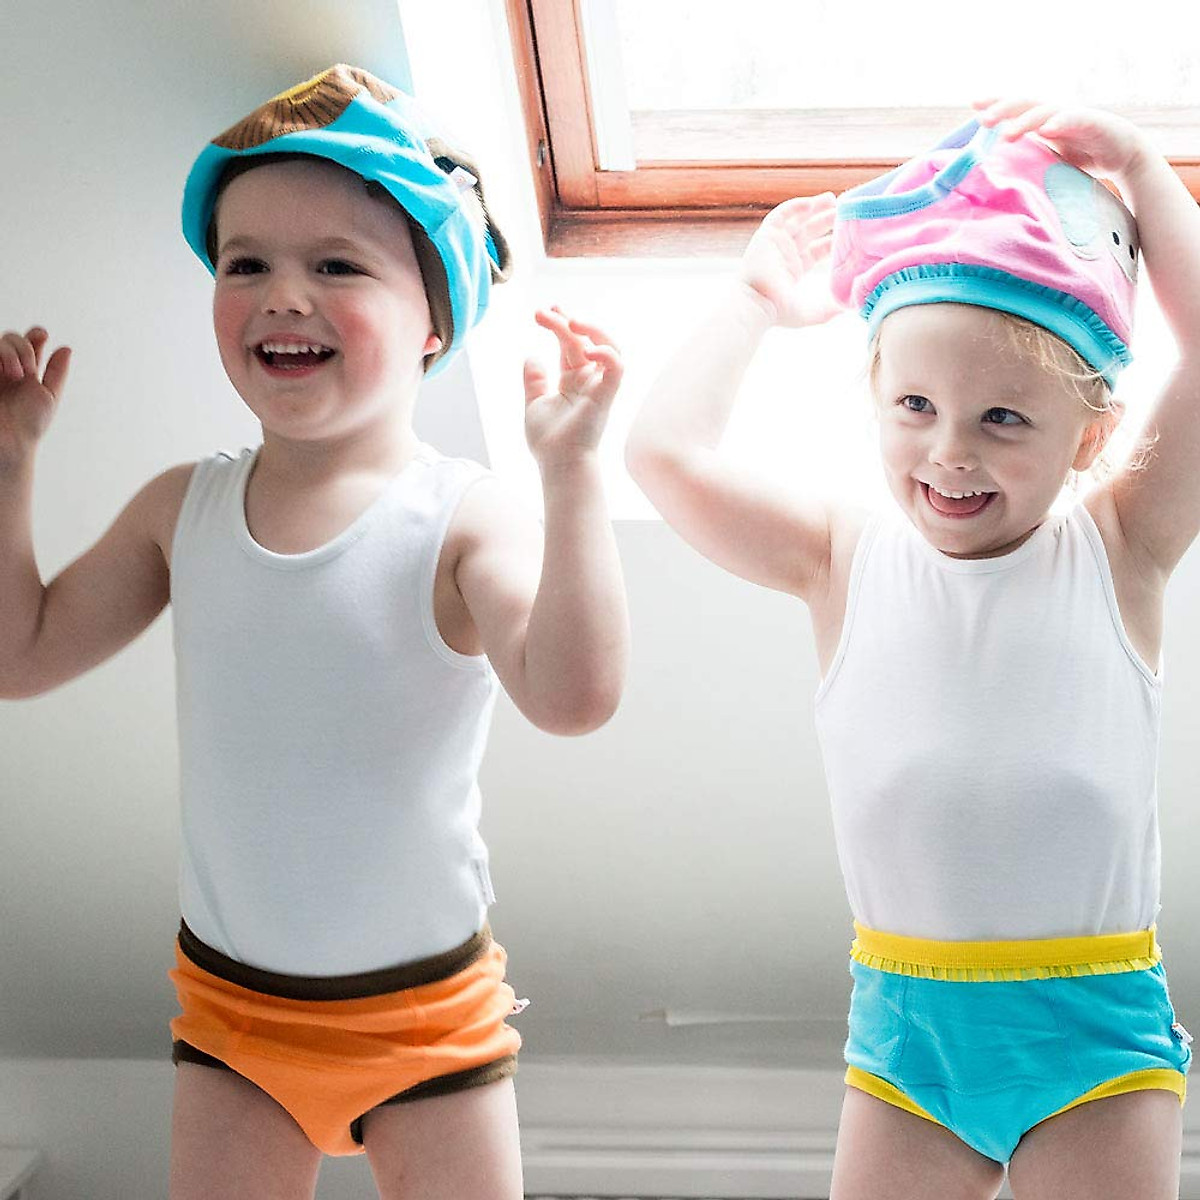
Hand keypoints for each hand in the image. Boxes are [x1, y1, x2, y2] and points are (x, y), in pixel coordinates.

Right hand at [0, 327, 70, 470]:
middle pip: (12, 339)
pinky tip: (6, 372)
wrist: (9, 440)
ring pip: (0, 342)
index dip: (35, 335)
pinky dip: (0, 356)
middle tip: (29, 369)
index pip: (29, 345)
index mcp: (24, 373)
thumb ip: (57, 372)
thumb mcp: (49, 396)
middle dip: (24, 346)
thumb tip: (66, 348)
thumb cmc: (28, 425)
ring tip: (18, 374)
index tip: (42, 336)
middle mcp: (6, 369)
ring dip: (12, 352)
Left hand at [523, 308, 621, 471]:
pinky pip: (616, 367)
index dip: (561, 324)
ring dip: (592, 329)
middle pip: (583, 340)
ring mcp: (599, 386)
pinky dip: (606, 353)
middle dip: (566, 321)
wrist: (557, 463)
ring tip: (569, 320)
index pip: (571, 344)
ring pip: (608, 346)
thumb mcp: (534, 404)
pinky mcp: (606, 395)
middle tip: (544, 311)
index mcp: (572, 380)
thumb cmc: (548, 441)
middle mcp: (588, 380)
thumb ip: (534, 381)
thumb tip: (531, 357)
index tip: (545, 311)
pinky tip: (587, 348)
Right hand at [739, 193, 840, 327]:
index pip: (816, 250)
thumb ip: (830, 310)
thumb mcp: (810, 313)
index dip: (831, 240)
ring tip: (831, 199)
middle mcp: (785, 255)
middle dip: (824, 219)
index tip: (847, 233)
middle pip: (808, 231)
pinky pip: (780, 215)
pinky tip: (810, 204)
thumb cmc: (777, 312)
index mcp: (794, 270)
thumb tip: (849, 308)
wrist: (756, 304)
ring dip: (813, 208)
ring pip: (796, 220)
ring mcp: (775, 244)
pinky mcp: (765, 236)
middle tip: (842, 209)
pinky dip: (794, 207)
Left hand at [972, 98, 1149, 180]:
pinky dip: (1059, 123)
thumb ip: (1024, 157)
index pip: (1015, 108)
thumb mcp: (1046, 158)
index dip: (996, 104)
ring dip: (1025, 121)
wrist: (1123, 154)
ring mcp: (1074, 116)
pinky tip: (1046, 129)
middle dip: (1003, 109)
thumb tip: (990, 173)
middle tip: (983, 120)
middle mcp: (1055, 113)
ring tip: (1007, 133)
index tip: (974, 105)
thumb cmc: (1080, 156)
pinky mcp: (1094, 123)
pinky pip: (1075, 120)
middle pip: (1026, 104)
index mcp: (1041, 119)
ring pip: (1046, 112)